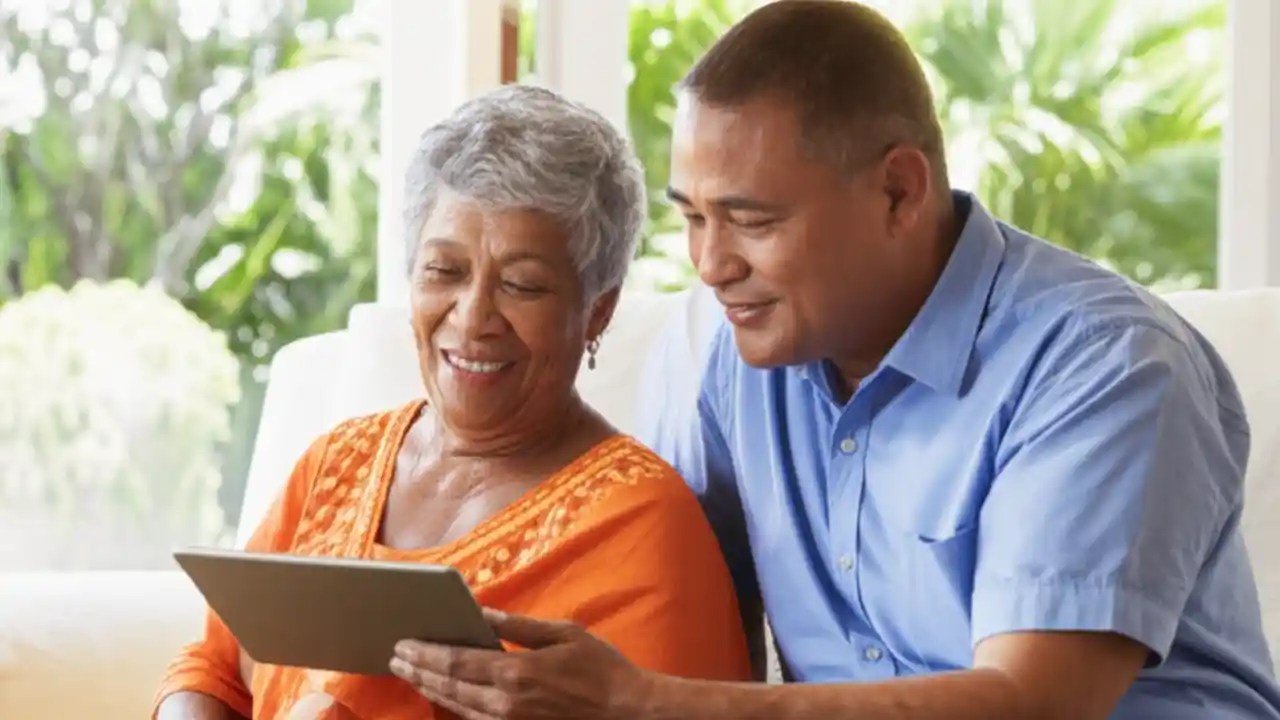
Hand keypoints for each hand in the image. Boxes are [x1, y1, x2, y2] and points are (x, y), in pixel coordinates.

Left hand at [389, 609, 654, 719]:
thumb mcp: (563, 634)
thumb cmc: (600, 669)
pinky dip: (454, 706)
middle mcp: (505, 702)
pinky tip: (445, 695)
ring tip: (411, 675)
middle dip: (419, 671)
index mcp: (516, 672)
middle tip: (396, 658)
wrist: (625, 712)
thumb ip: (519, 626)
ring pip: (458, 706)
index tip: (403, 644)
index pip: (456, 662)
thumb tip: (483, 611)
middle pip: (449, 686)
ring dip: (431, 689)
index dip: (425, 654)